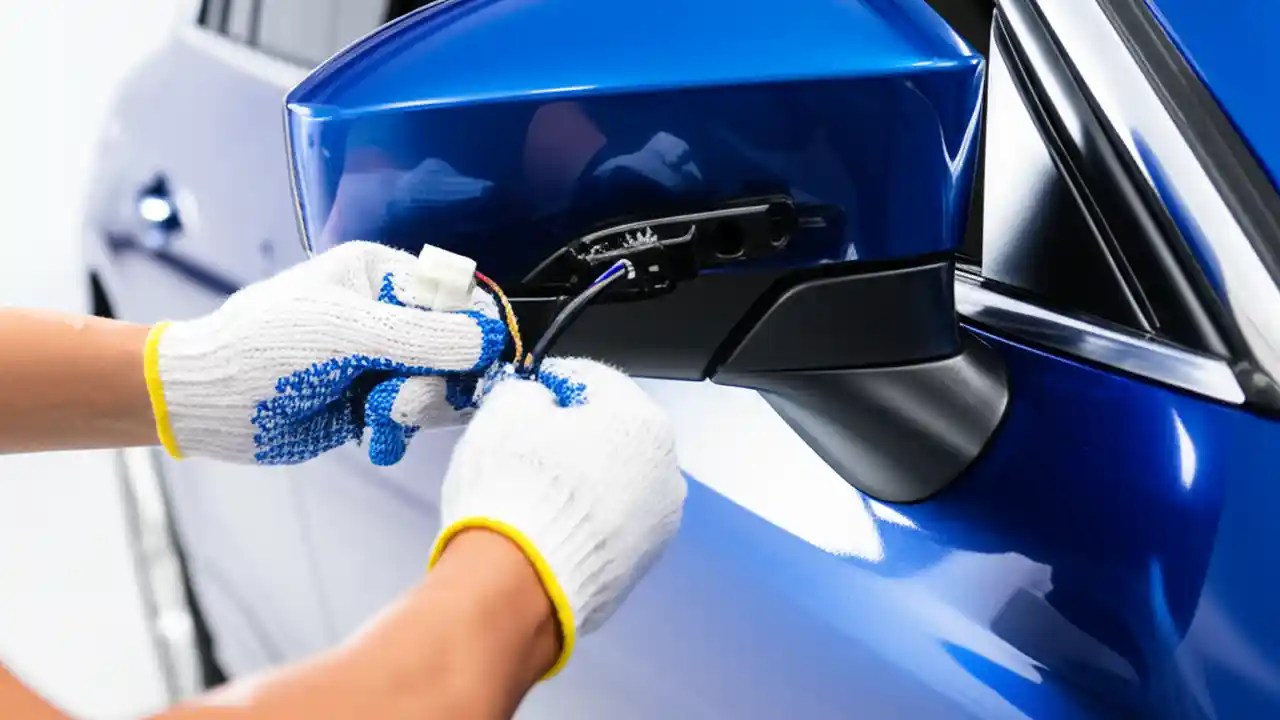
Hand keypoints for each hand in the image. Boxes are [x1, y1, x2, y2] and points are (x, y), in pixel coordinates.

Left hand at [145, 241, 505, 464]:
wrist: (208, 403)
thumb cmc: (265, 348)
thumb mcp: (350, 334)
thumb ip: (426, 337)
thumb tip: (491, 339)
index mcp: (380, 275)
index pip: (454, 296)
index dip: (472, 331)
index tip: (475, 363)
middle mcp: (386, 316)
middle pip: (455, 348)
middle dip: (435, 379)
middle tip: (401, 397)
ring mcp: (379, 361)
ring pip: (437, 387)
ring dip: (414, 409)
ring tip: (379, 416)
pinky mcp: (370, 402)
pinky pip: (412, 419)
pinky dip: (397, 432)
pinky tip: (372, 435)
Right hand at [431, 358, 686, 676]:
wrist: (515, 584)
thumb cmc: (515, 489)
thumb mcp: (506, 410)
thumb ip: (528, 392)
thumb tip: (536, 402)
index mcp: (642, 422)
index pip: (596, 381)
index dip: (555, 381)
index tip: (529, 391)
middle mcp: (665, 472)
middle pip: (613, 435)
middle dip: (574, 434)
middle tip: (527, 442)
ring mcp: (658, 525)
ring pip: (615, 484)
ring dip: (583, 480)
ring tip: (534, 491)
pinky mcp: (639, 566)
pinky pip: (611, 526)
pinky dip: (586, 520)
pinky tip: (547, 527)